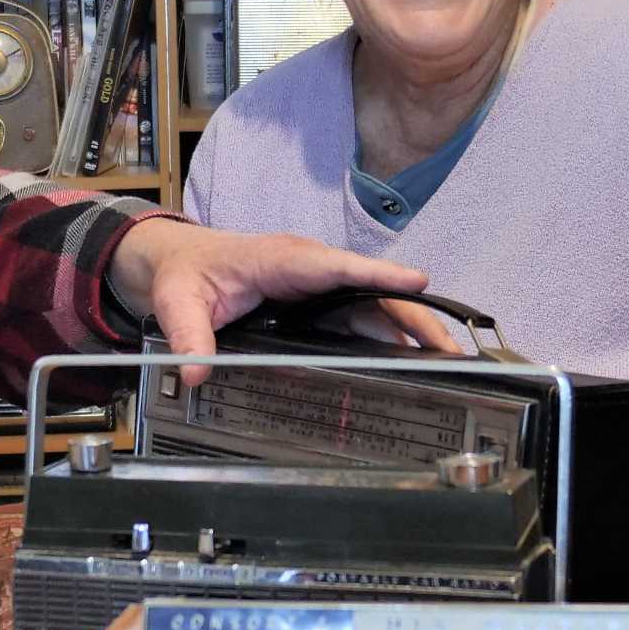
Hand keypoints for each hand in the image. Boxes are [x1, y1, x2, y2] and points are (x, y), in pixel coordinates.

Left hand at [108, 221, 451, 360]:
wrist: (179, 263)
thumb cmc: (185, 272)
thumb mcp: (178, 302)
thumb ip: (189, 335)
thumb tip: (194, 370)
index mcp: (281, 259)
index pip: (337, 266)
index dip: (379, 274)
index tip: (417, 281)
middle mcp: (310, 269)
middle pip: (371, 290)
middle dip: (414, 314)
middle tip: (450, 347)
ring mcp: (318, 286)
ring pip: (374, 306)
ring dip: (410, 328)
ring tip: (447, 357)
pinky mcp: (319, 303)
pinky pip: (361, 317)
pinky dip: (389, 336)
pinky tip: (412, 358)